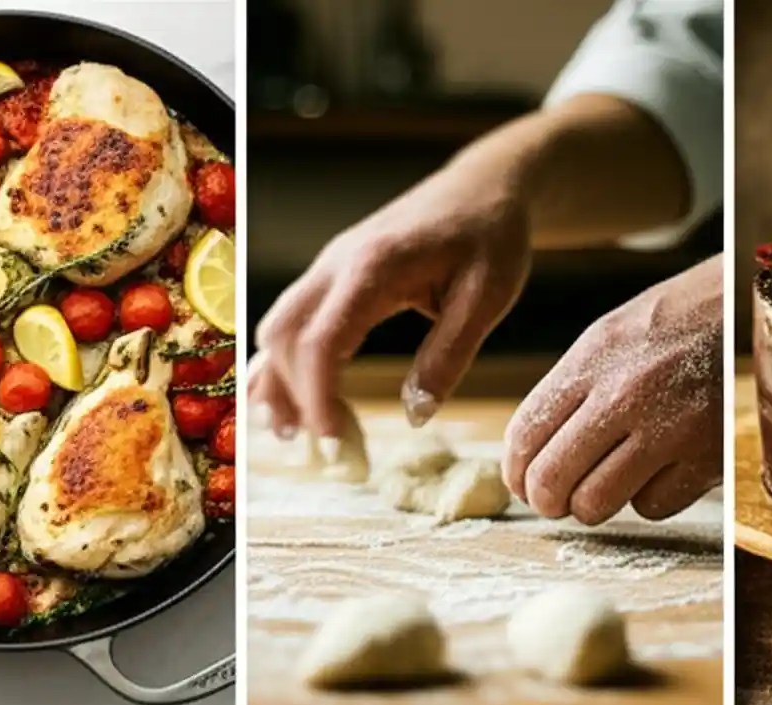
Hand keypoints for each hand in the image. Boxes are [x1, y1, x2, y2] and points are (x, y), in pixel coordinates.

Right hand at [250, 155, 531, 439]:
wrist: (485, 186)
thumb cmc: (493, 237)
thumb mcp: (488, 298)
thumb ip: (449, 354)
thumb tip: (416, 416)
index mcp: (375, 265)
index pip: (323, 339)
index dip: (317, 396)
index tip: (332, 442)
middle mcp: (338, 262)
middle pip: (287, 334)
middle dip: (293, 395)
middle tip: (321, 450)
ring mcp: (331, 265)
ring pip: (280, 324)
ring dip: (279, 379)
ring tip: (291, 433)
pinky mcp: (335, 273)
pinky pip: (295, 317)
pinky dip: (288, 359)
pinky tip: (294, 397)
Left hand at [503, 255, 722, 523]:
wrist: (747, 310)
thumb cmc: (671, 323)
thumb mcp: (607, 336)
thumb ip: (568, 391)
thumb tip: (529, 454)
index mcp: (592, 360)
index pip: (524, 436)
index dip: (515, 472)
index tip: (521, 483)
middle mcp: (624, 395)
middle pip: (551, 480)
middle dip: (545, 501)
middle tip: (555, 500)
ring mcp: (668, 429)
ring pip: (595, 504)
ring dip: (591, 505)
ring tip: (602, 485)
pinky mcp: (707, 458)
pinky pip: (651, 507)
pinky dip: (647, 498)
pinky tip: (657, 469)